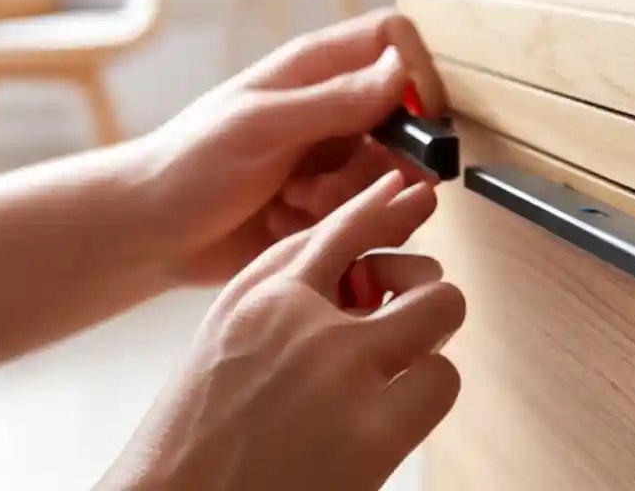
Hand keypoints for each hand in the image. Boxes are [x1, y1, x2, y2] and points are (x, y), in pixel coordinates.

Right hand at [99, 171, 465, 490]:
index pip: (346, 229)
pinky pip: (441, 381)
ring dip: (427, 343)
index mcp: (266, 298)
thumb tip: (347, 256)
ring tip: (398, 369)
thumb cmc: (192, 436)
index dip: (385, 210)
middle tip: (402, 314)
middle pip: (419, 274)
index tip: (408, 198)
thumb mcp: (223, 336)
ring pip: (442, 318)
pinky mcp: (375, 434)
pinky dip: (426, 391)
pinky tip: (393, 409)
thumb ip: (280, 287)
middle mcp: (310, 327)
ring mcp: (347, 377)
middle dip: (420, 291)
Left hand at [131, 10, 448, 284]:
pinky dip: (336, 225)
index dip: (417, 71)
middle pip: (405, 119)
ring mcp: (332, 159)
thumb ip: (334, 101)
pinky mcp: (330, 206)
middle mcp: (332, 109)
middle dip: (379, 160)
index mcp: (313, 70)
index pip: (393, 40)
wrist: (150, 234)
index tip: (415, 119)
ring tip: (291, 206)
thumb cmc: (188, 166)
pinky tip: (285, 226)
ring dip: (349, 198)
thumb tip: (402, 71)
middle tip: (323, 184)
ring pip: (391, 173)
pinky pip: (369, 213)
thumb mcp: (261, 127)